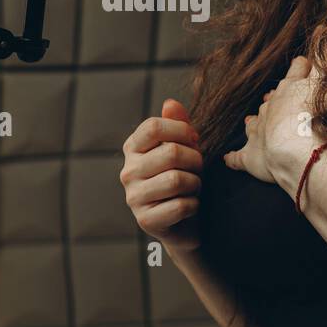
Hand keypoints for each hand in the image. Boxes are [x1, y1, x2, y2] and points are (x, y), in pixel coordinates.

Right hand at [119, 98, 203, 252]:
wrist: (182, 223)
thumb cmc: (183, 179)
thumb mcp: (182, 148)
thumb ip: (177, 125)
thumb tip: (171, 103)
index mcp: (133, 148)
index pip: (153, 127)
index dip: (181, 130)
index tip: (194, 139)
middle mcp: (128, 171)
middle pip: (170, 153)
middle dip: (195, 160)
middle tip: (198, 169)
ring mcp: (133, 197)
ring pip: (176, 180)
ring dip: (195, 183)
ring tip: (193, 187)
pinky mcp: (145, 221)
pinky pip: (180, 205)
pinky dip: (194, 205)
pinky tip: (191, 206)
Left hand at [223, 55, 323, 196]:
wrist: (297, 149)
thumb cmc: (314, 113)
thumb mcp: (324, 82)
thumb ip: (324, 62)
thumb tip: (323, 30)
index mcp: (289, 89)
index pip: (296, 71)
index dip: (301, 68)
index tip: (303, 66)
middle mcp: (269, 108)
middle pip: (272, 99)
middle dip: (276, 100)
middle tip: (281, 103)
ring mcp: (257, 132)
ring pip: (252, 123)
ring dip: (254, 123)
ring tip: (252, 123)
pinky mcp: (251, 157)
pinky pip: (237, 158)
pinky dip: (232, 158)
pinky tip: (226, 159)